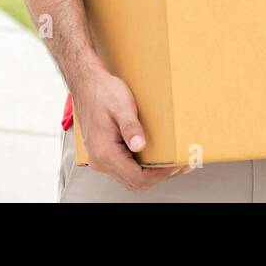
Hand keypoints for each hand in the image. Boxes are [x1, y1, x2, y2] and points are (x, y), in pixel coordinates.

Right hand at [73, 66, 191, 191]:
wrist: (86, 83)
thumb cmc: (102, 91)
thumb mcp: (121, 105)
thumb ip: (130, 127)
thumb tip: (139, 145)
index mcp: (104, 152)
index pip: (138, 178)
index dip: (161, 175)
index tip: (177, 165)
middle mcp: (100, 161)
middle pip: (135, 182)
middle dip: (160, 176)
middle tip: (180, 165)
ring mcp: (100, 159)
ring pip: (130, 179)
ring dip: (152, 174)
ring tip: (171, 163)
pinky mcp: (103, 154)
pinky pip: (125, 169)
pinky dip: (142, 168)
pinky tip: (154, 158)